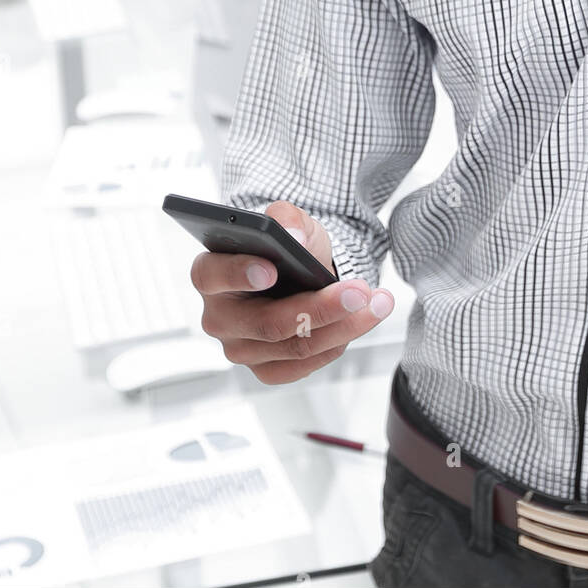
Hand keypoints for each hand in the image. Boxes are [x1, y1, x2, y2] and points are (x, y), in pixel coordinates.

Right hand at [191, 200, 394, 385]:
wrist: (297, 275)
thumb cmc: (286, 248)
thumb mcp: (290, 222)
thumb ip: (287, 218)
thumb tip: (294, 238)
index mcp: (210, 273)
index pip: (212, 275)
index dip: (238, 273)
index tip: (271, 269)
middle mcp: (218, 317)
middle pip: (267, 323)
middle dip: (320, 308)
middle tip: (358, 291)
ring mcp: (240, 349)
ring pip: (294, 347)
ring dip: (343, 326)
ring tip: (377, 303)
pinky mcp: (265, 369)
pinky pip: (304, 365)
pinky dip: (337, 343)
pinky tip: (360, 321)